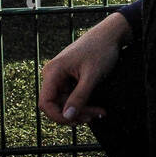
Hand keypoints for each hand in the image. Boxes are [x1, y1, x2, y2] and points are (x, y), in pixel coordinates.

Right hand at [38, 11, 130, 125]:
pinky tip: (96, 108)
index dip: (57, 116)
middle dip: (74, 114)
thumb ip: (79, 97)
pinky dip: (83, 103)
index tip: (76, 121)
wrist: (110, 35)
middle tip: (94, 117)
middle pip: (57, 105)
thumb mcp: (92, 76)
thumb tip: (67, 117)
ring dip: (81, 110)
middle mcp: (53, 74)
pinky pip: (72, 96)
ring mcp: (61, 76)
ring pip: (65, 103)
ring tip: (99, 113)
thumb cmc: (101, 50)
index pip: (45, 102)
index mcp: (53, 71)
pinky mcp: (69, 78)